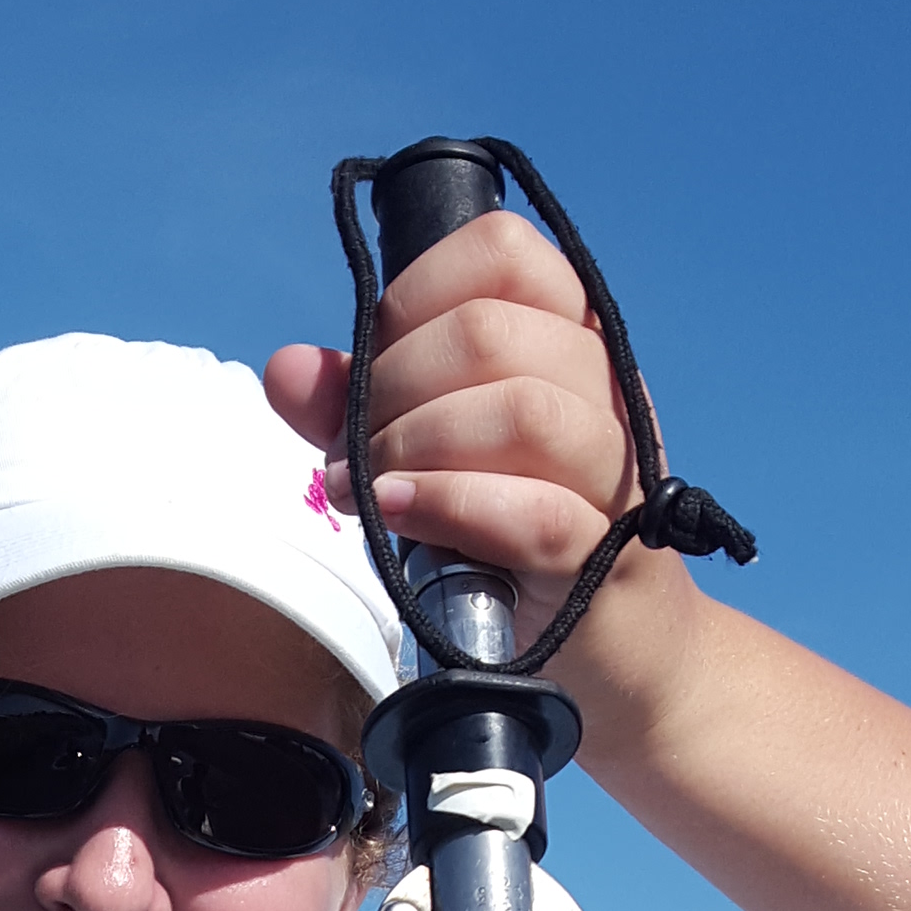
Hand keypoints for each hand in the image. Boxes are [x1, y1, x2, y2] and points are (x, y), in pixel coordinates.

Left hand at [265, 211, 672, 670]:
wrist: (622, 657)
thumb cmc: (526, 551)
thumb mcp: (439, 466)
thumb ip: (364, 413)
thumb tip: (288, 369)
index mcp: (570, 344)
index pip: (501, 253)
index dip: (416, 295)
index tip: (375, 363)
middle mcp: (606, 391)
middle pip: (490, 332)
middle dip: (392, 387)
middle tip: (353, 453)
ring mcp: (616, 474)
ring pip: (521, 410)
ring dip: (415, 443)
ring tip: (370, 492)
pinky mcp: (609, 559)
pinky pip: (535, 512)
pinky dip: (453, 504)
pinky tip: (401, 512)